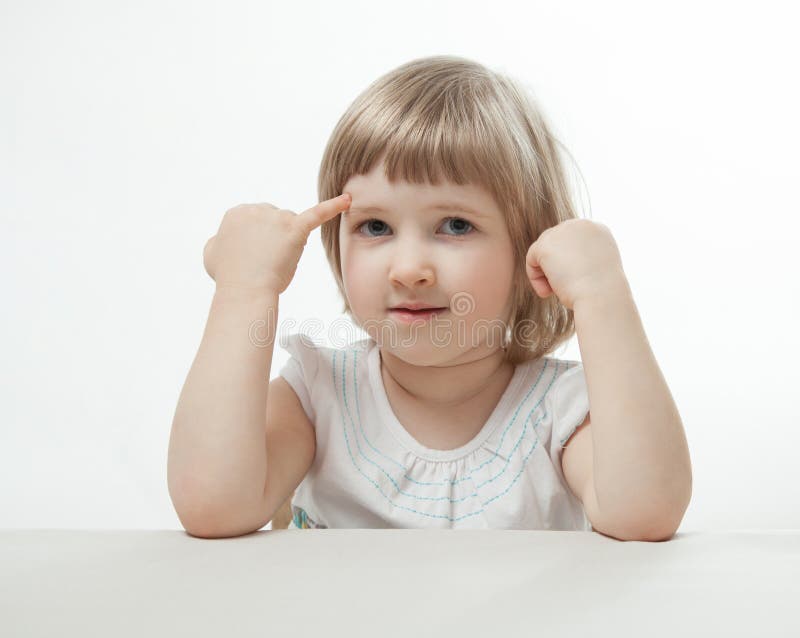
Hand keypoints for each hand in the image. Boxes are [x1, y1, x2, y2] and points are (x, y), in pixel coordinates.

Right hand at [203, 193, 350, 293]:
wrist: (245, 290)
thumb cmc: (229, 277)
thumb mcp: (211, 255)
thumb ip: (219, 241)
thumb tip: (222, 239)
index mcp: (236, 212)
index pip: (258, 224)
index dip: (259, 244)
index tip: (253, 258)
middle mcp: (256, 208)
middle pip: (277, 223)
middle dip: (275, 242)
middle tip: (265, 263)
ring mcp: (276, 217)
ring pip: (292, 226)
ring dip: (289, 243)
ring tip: (276, 262)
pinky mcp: (295, 228)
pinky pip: (317, 214)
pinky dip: (333, 207)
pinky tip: (347, 200)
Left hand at [525, 219, 625, 309]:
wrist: (603, 296)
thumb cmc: (602, 292)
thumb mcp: (595, 269)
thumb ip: (580, 259)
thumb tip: (561, 262)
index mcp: (597, 229)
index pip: (571, 241)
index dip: (569, 263)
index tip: (575, 281)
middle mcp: (581, 224)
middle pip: (555, 242)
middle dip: (556, 266)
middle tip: (564, 286)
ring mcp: (563, 230)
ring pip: (543, 251)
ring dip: (547, 273)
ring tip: (558, 290)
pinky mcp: (546, 243)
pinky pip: (531, 259)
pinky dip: (536, 278)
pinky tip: (549, 290)